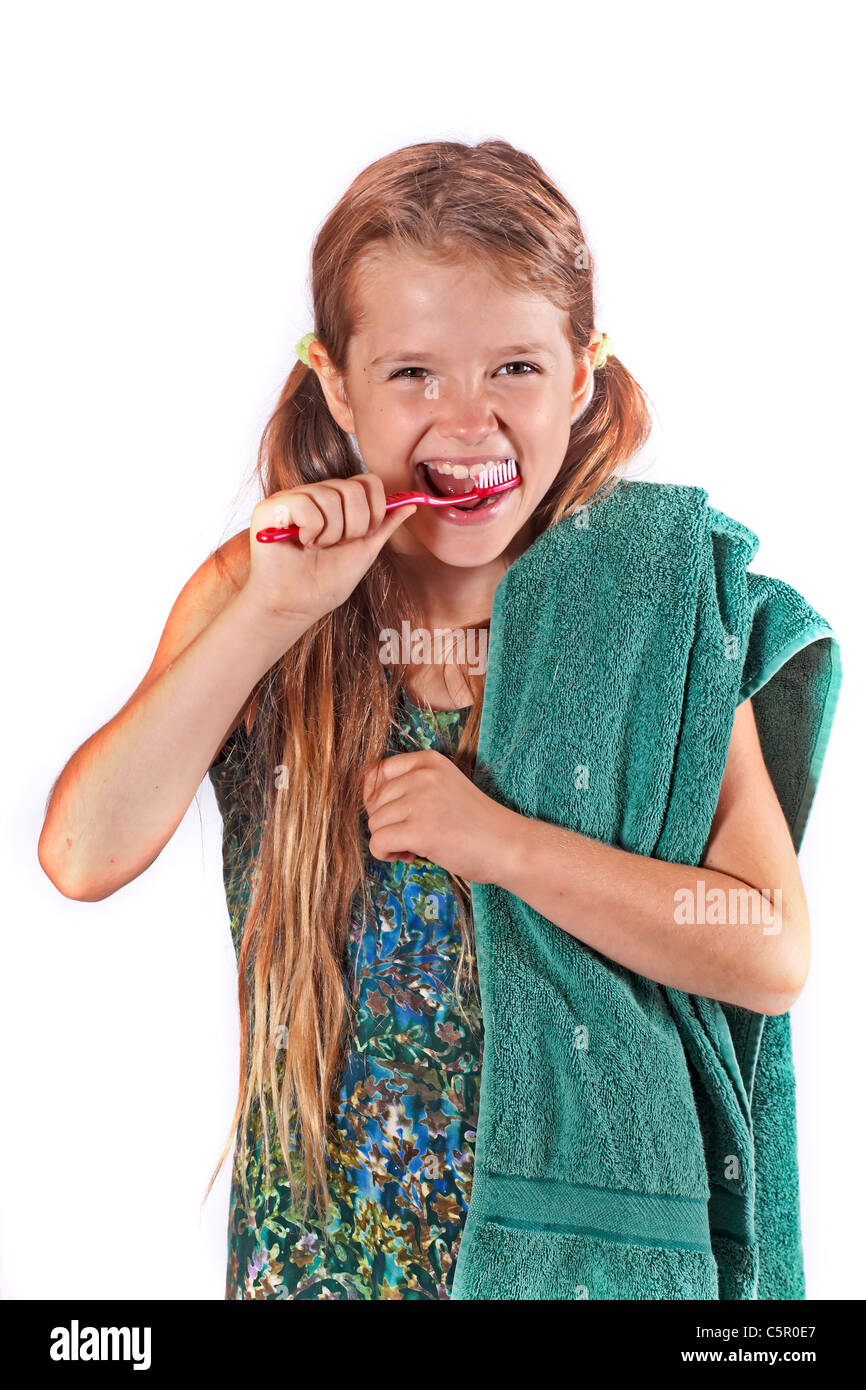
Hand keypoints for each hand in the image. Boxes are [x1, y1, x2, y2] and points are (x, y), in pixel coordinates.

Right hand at [245, 473, 417, 625]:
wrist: (297, 606)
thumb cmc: (325, 583)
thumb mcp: (365, 551)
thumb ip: (384, 526)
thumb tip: (411, 503)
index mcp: (336, 502)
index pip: (366, 481)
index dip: (374, 508)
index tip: (364, 535)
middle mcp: (314, 494)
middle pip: (352, 487)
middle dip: (355, 525)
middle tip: (338, 545)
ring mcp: (292, 498)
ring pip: (330, 495)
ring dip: (332, 533)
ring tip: (317, 548)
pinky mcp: (270, 508)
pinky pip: (306, 504)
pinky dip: (312, 529)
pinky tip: (301, 544)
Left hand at [361, 748, 516, 884]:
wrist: (509, 845)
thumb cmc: (476, 823)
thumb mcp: (443, 787)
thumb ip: (410, 786)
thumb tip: (366, 802)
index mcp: (428, 760)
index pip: (375, 773)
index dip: (378, 800)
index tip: (398, 816)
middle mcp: (422, 775)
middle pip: (373, 803)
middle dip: (387, 824)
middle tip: (415, 835)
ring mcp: (421, 801)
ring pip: (374, 824)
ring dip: (389, 841)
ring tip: (416, 846)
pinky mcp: (420, 830)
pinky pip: (378, 843)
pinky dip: (387, 855)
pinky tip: (411, 855)